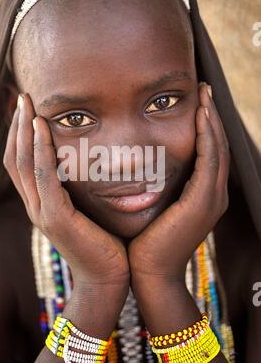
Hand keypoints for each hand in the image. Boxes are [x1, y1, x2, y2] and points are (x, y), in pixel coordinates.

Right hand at [3, 93, 129, 288]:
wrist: (109, 279)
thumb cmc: (106, 244)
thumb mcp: (88, 211)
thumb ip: (80, 190)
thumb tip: (88, 165)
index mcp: (42, 204)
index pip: (22, 164)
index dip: (20, 135)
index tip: (28, 109)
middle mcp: (35, 207)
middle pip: (15, 158)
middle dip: (17, 126)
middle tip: (23, 97)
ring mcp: (41, 213)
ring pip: (22, 164)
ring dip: (23, 131)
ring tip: (28, 103)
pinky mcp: (56, 218)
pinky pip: (42, 177)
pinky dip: (39, 150)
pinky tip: (41, 127)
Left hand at [128, 82, 229, 282]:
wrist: (148, 273)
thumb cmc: (145, 241)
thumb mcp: (155, 206)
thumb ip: (158, 185)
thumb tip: (143, 163)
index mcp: (203, 196)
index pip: (209, 153)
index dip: (206, 126)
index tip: (198, 101)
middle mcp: (214, 195)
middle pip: (218, 146)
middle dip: (212, 116)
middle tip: (205, 89)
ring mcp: (212, 200)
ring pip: (217, 150)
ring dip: (212, 120)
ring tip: (205, 95)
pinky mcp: (202, 203)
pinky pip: (209, 161)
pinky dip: (207, 137)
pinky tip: (201, 116)